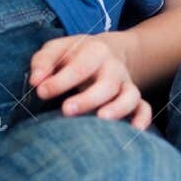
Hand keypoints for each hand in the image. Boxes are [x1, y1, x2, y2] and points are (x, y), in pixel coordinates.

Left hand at [28, 34, 150, 128]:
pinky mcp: (134, 99)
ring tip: (101, 120)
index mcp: (94, 51)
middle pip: (107, 84)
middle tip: (66, 110)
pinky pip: (144, 109)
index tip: (41, 91)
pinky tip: (133, 131)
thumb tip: (36, 81)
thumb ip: (43, 62)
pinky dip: (142, 119)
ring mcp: (126, 84)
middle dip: (88, 98)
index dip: (60, 80)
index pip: (80, 66)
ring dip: (118, 108)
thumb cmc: (73, 55)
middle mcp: (114, 68)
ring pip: (130, 96)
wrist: (104, 52)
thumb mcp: (57, 49)